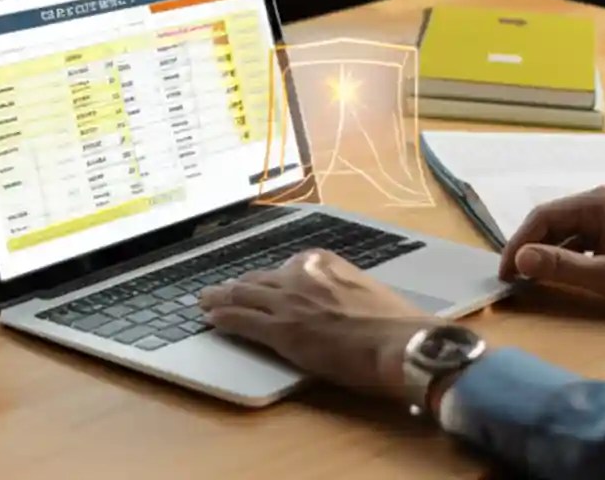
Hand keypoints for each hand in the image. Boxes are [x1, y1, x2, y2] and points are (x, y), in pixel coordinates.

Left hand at [199, 250, 439, 396]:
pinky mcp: (281, 331)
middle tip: (220, 290)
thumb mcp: (368, 292)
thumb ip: (346, 289)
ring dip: (220, 298)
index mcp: (324, 263)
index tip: (262, 283)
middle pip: (259, 280)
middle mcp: (301, 276)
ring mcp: (288, 302)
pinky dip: (223, 318)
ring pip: (243, 296)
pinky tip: (211, 320)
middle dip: (239, 286)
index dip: (270, 279)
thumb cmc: (394, 324)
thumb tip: (346, 303)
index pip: (286, 267)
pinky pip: (241, 321)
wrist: (399, 342)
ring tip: (205, 301)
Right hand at [498, 185, 604, 318]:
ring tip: (527, 279)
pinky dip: (562, 257)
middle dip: (529, 248)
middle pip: (550, 221)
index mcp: (598, 202)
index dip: (519, 243)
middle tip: (512, 278)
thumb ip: (563, 266)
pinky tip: (555, 276)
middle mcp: (599, 201)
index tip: (506, 271)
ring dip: (544, 254)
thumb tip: (520, 259)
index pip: (544, 216)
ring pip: (562, 232)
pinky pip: (577, 241)